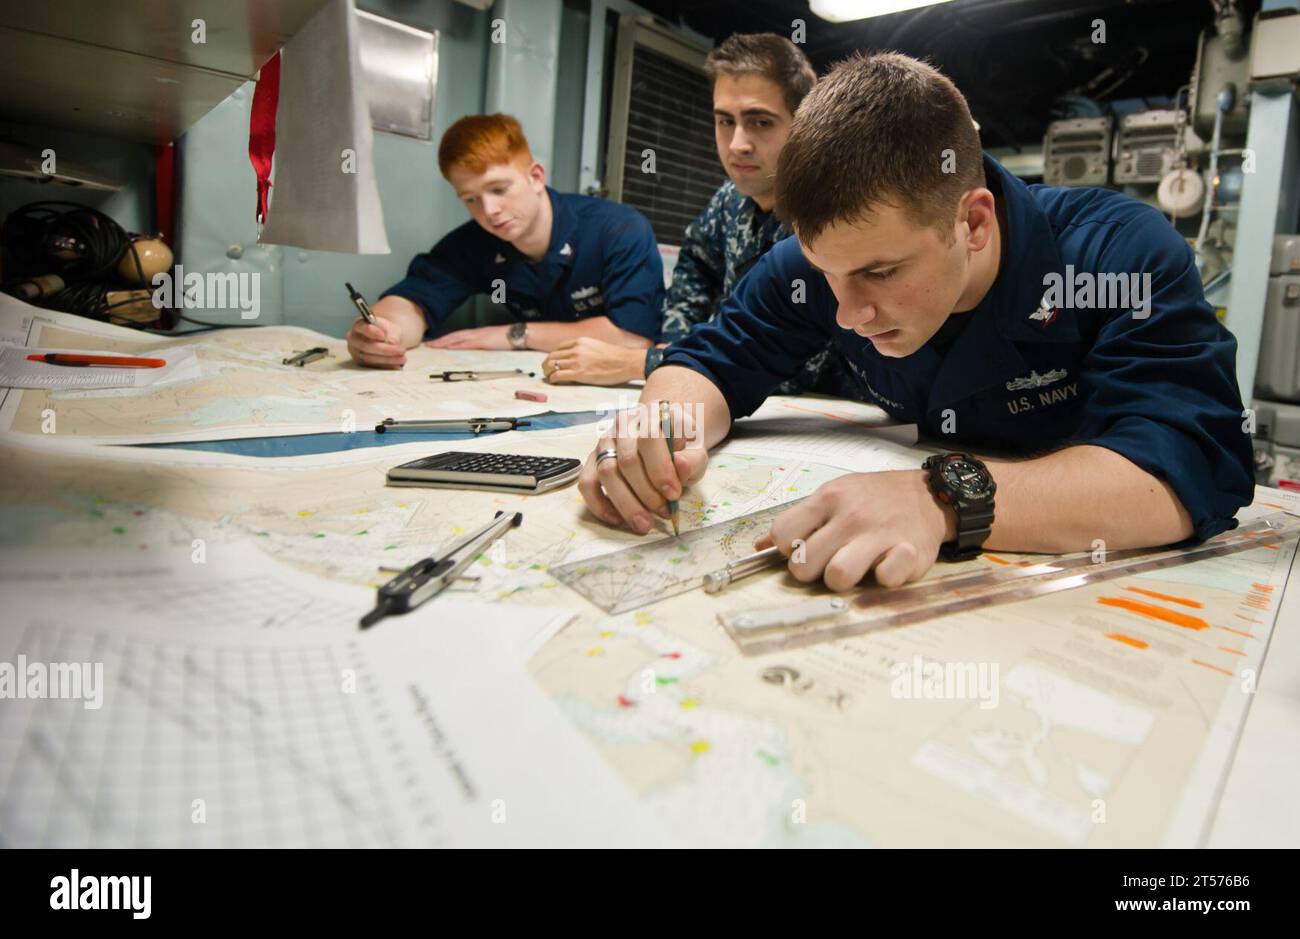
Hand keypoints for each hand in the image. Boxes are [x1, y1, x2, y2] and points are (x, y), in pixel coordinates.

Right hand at [346, 316, 406, 368]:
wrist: (383, 338)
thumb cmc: (385, 330)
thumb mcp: (390, 327)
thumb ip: (391, 332)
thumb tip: (393, 342)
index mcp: (358, 326)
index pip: (362, 328)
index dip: (372, 332)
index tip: (383, 335)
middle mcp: (354, 340)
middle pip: (367, 346)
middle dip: (386, 350)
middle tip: (402, 350)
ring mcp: (356, 353)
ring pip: (370, 359)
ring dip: (388, 360)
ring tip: (403, 358)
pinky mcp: (362, 363)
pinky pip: (373, 367)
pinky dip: (386, 367)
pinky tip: (397, 366)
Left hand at [425, 325, 510, 349]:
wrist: (518, 334)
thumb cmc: (508, 338)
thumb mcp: (492, 341)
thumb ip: (483, 344)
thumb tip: (476, 349)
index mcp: (478, 333)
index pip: (458, 335)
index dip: (447, 339)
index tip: (437, 342)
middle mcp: (475, 332)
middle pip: (454, 336)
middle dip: (441, 340)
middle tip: (429, 345)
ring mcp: (479, 336)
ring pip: (457, 338)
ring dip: (445, 342)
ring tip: (434, 346)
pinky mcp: (483, 342)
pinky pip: (467, 344)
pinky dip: (457, 345)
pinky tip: (449, 348)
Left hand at [542, 337, 643, 384]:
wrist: (626, 362)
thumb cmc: (616, 357)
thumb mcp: (597, 345)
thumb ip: (585, 349)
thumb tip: (579, 357)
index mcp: (580, 341)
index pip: (560, 348)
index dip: (554, 356)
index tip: (554, 362)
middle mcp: (576, 349)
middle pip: (552, 356)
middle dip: (546, 364)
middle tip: (546, 371)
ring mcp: (576, 361)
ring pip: (552, 365)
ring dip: (548, 372)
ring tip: (549, 377)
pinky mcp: (579, 373)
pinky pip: (558, 375)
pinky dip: (553, 379)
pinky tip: (554, 381)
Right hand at [578, 403, 709, 532]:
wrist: (665, 440)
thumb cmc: (680, 449)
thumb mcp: (696, 452)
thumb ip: (692, 460)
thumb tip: (681, 466)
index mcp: (652, 414)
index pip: (650, 437)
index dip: (660, 469)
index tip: (673, 494)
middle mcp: (624, 423)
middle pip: (627, 460)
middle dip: (646, 493)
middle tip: (663, 512)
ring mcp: (605, 441)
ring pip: (606, 472)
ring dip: (626, 503)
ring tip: (644, 523)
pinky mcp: (592, 460)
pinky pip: (586, 483)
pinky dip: (599, 504)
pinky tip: (617, 519)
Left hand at [755, 470, 956, 589]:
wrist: (929, 494)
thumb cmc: (873, 498)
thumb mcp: (833, 496)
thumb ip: (798, 520)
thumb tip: (759, 546)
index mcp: (828, 499)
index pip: (784, 534)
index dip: (788, 549)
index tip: (803, 547)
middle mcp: (851, 516)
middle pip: (804, 565)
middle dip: (811, 571)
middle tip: (827, 562)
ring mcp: (880, 534)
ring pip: (838, 576)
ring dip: (841, 580)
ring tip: (852, 569)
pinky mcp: (909, 553)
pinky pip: (885, 580)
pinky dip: (882, 580)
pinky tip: (884, 566)